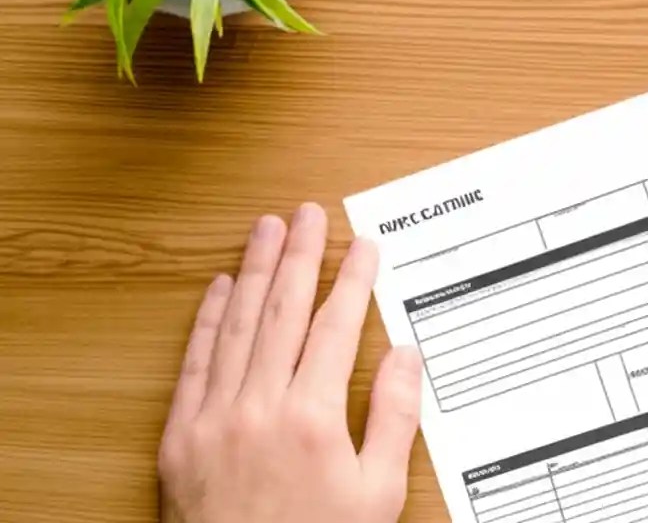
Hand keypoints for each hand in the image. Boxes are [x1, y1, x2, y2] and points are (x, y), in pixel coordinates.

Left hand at [159, 204, 421, 522]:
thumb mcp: (377, 494)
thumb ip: (393, 419)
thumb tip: (405, 357)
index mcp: (313, 418)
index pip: (336, 327)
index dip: (352, 281)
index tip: (362, 248)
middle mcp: (259, 407)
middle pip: (283, 311)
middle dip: (298, 256)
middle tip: (307, 214)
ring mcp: (214, 418)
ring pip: (236, 325)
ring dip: (252, 271)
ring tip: (265, 230)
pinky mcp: (180, 436)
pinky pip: (194, 363)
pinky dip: (206, 321)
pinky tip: (217, 289)